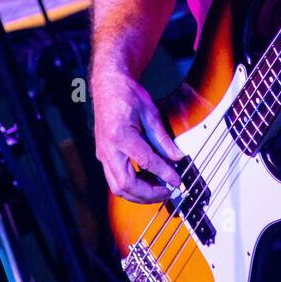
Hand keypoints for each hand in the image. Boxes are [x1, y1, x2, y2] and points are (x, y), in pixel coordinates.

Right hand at [92, 74, 184, 203]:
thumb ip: (163, 139)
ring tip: (159, 190)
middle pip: (125, 184)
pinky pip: (114, 180)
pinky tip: (147, 183)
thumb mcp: (150, 113)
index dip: (164, 174)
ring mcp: (102, 154)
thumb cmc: (127, 95)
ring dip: (139, 195)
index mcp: (120, 135)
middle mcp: (107, 148)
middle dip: (148, 194)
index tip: (177, 181)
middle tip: (168, 192)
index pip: (146, 162)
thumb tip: (177, 158)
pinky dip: (131, 187)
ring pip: (117, 188)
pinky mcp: (103, 156)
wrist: (108, 86)